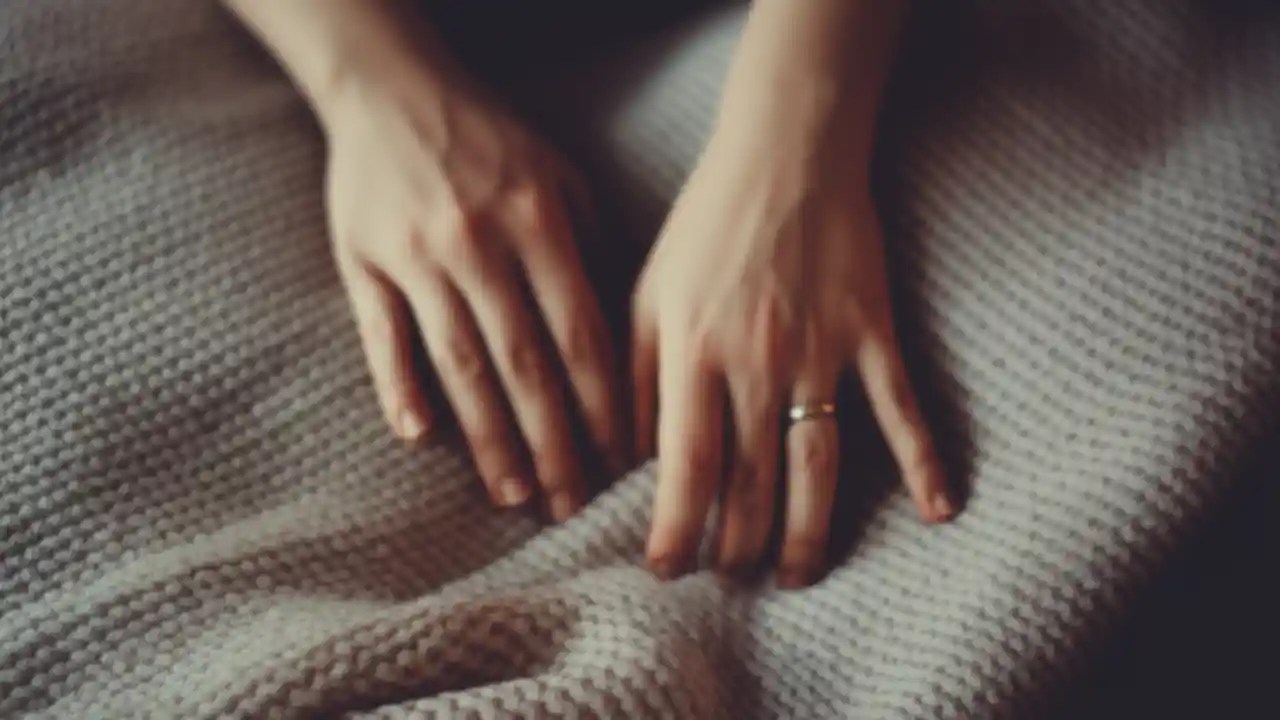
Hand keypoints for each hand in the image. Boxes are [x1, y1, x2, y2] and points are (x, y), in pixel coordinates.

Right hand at [324, 72, 622, 519]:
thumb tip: (623, 344)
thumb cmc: (491, 142)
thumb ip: (593, 252)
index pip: (581, 336)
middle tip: (570, 505)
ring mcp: (416, 256)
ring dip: (488, 436)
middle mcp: (479, 244)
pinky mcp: (362, 262)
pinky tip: (418, 438)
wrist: (392, 89)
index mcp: (538, 222)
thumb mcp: (560, 179)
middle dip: (553, 443)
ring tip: (512, 492)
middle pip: (524, 364)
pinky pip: (383, 337)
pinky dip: (398, 387)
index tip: (619, 464)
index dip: (602, 406)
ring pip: (459, 364)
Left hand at [631, 137, 952, 586]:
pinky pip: (900, 407)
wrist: (786, 153)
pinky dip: (924, 459)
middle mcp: (757, 363)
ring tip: (795, 576)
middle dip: (738, 544)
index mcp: (694, 354)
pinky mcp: (872, 334)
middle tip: (731, 574)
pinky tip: (939, 511)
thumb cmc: (705, 227)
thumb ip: (636, 379)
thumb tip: (629, 458)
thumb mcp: (647, 295)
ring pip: (817, 467)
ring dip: (806, 533)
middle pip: (752, 483)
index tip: (666, 568)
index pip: (685, 467)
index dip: (675, 529)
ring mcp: (822, 352)